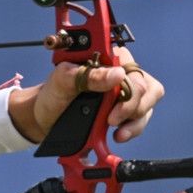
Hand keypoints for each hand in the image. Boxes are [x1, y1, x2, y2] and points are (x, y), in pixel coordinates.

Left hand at [8, 47, 163, 143]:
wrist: (45, 117)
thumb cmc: (53, 93)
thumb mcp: (63, 81)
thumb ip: (88, 75)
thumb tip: (118, 75)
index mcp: (107, 57)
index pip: (133, 69)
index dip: (130, 88)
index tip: (114, 104)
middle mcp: (120, 72)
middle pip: (146, 88)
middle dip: (132, 108)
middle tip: (111, 120)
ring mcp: (124, 92)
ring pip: (147, 105)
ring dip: (135, 122)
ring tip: (117, 133)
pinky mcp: (124, 110)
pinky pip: (140, 119)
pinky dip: (132, 130)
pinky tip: (117, 135)